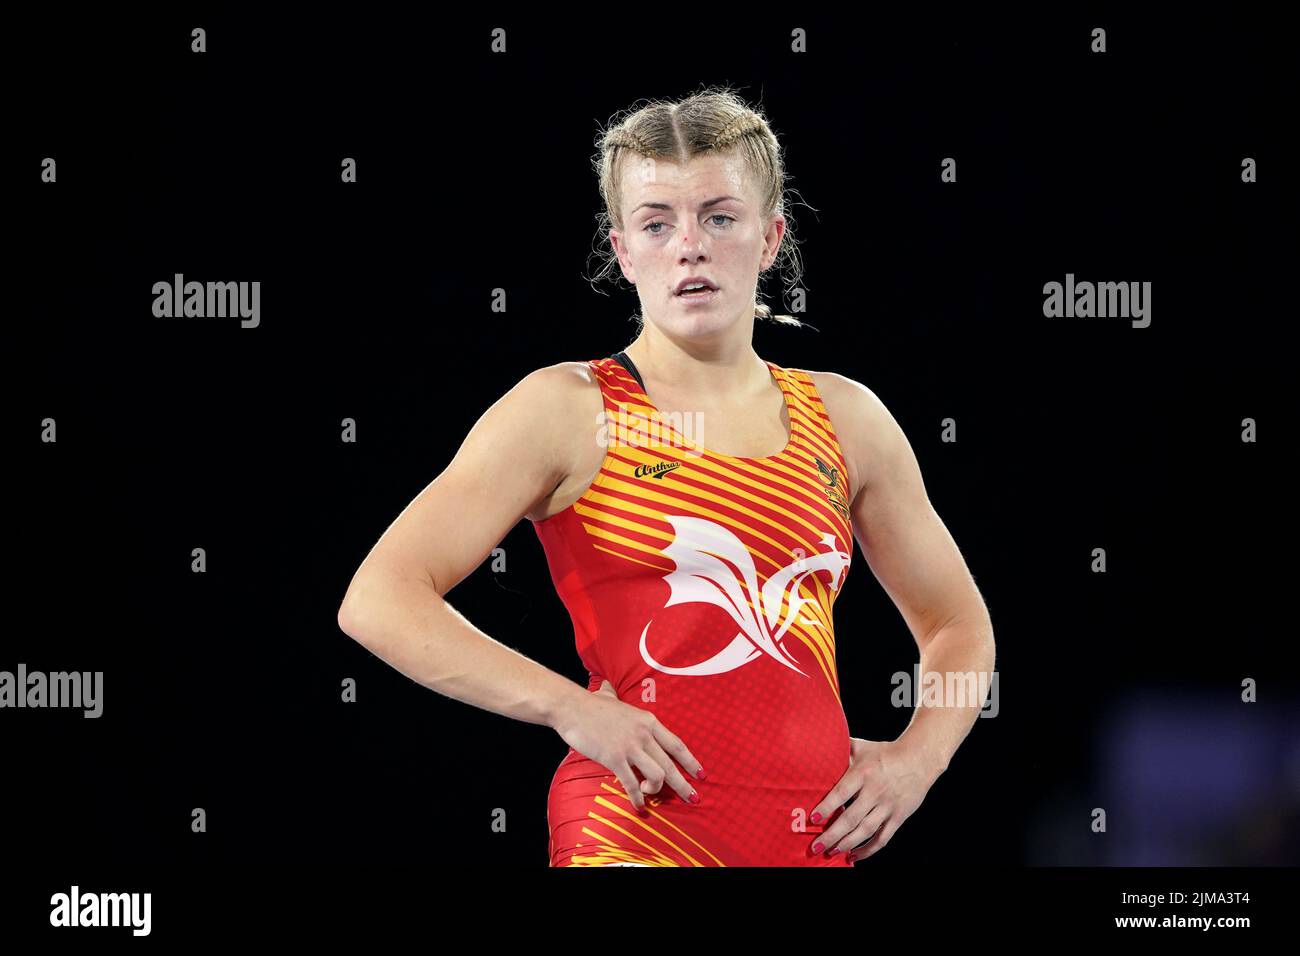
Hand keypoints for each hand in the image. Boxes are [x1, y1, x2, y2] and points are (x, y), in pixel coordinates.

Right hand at [553, 679, 705, 813]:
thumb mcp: (611, 697)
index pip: (677, 745)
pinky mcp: (615, 758)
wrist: (572, 707)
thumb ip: (614, 696)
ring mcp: (630, 746)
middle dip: (684, 785)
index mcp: (648, 721)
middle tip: (693, 799)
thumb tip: (607, 688)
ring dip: (656, 790)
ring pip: (657, 775)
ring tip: (650, 795)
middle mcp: (644, 734)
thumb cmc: (590, 704)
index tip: (701, 774)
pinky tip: (638, 805)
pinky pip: (632, 783)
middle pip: (671, 765)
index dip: (691, 761)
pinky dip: (637, 797)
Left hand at [808, 737, 939, 861]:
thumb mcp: (862, 747)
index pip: (842, 793)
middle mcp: (875, 791)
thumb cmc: (885, 753)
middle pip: (851, 818)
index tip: (813, 819)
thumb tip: (819, 748)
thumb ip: (841, 750)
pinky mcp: (898, 817)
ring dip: (847, 844)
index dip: (827, 807)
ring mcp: (888, 806)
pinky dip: (868, 850)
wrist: (918, 759)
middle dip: (831, 835)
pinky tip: (854, 856)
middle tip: (816, 846)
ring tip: (831, 852)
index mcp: (864, 773)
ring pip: (865, 831)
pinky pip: (882, 838)